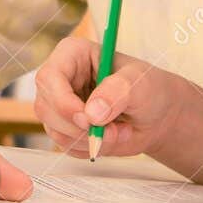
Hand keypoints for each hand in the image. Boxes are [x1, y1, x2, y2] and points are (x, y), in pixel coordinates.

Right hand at [32, 35, 186, 158]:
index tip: (88, 120)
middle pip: (46, 108)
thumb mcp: (140, 83)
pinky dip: (91, 148)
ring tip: (120, 130)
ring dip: (90, 139)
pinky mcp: (65, 128)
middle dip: (80, 128)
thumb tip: (92, 112)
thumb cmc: (149, 88)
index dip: (63, 102)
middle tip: (113, 130)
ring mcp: (60, 105)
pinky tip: (111, 137)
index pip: (49, 77)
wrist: (157, 115)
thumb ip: (117, 92)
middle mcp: (61, 79)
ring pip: (55, 131)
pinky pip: (66, 146)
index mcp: (73, 54)